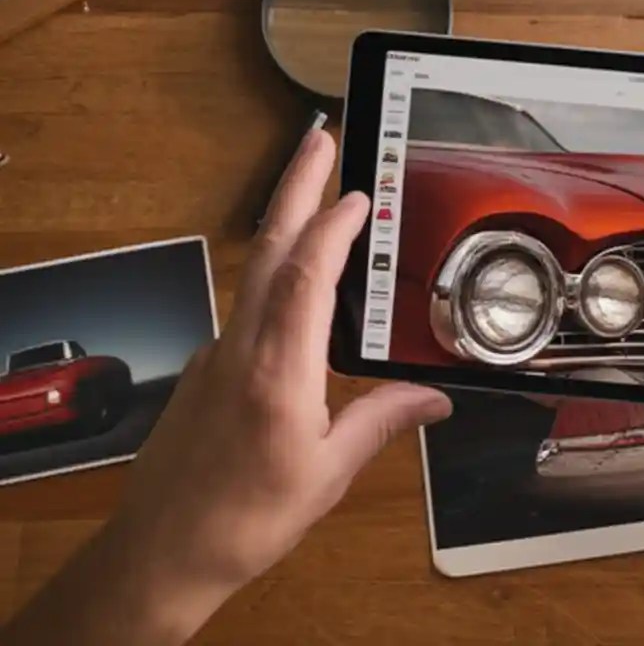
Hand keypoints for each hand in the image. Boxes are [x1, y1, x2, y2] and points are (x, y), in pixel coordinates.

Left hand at [3, 126, 451, 645]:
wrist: (163, 549)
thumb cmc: (243, 518)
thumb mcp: (330, 472)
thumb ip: (382, 422)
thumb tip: (432, 398)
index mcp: (278, 370)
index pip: (306, 275)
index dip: (333, 227)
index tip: (357, 195)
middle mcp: (241, 348)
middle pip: (269, 248)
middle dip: (293, 187)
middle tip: (317, 141)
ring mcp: (217, 353)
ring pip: (253, 271)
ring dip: (284, 224)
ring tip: (314, 196)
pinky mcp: (208, 368)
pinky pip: (247, 304)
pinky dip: (276, 274)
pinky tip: (297, 286)